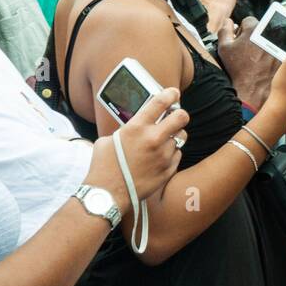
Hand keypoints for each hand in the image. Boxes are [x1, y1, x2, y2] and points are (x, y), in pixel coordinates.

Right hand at [87, 88, 190, 212]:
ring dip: (175, 136)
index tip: (174, 93)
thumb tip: (138, 125)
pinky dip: (171, 154)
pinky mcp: (169, 169)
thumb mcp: (109, 140)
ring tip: (164, 140)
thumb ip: (128, 130)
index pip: (160, 102)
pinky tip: (160, 157)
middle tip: (175, 116)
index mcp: (137, 127)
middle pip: (182, 117)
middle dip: (180, 114)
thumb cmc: (104, 165)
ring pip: (181, 137)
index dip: (170, 94)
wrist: (108, 193)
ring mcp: (164, 155)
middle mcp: (154, 139)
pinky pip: (177, 154)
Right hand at [217, 16, 277, 111]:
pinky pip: (283, 48)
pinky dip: (276, 52)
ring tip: (260, 56)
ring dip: (267, 43)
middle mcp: (269, 35)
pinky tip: (269, 62)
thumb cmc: (238, 70)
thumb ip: (224, 30)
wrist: (253, 89)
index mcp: (254, 29)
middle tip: (251, 49)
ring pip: (273, 38)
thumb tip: (228, 21)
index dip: (243, 31)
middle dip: (256, 36)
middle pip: (262, 28)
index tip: (242, 40)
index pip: (249, 21)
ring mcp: (280, 45)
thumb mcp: (224, 48)